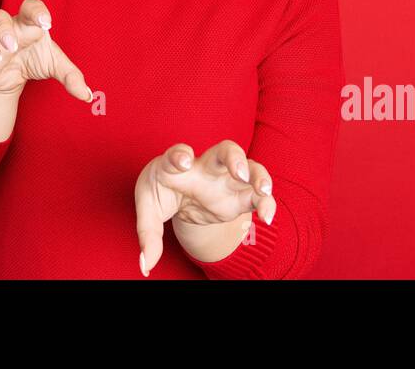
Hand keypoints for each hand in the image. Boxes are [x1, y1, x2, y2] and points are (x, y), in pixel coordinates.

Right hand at [0, 0, 91, 101]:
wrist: (14, 76)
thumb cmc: (35, 59)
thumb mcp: (54, 65)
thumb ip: (71, 77)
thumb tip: (87, 96)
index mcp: (27, 24)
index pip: (30, 6)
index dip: (36, 11)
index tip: (46, 23)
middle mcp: (5, 30)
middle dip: (2, 29)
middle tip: (12, 46)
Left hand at [133, 140, 274, 275]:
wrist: (180, 194)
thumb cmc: (162, 192)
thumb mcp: (148, 211)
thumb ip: (148, 235)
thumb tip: (147, 266)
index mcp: (176, 164)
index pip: (178, 153)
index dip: (180, 154)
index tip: (184, 161)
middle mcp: (206, 166)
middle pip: (224, 150)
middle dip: (234, 157)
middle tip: (239, 172)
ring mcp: (226, 179)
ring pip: (250, 168)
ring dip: (259, 176)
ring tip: (264, 191)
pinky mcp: (239, 196)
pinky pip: (257, 195)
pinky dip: (266, 204)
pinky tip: (267, 218)